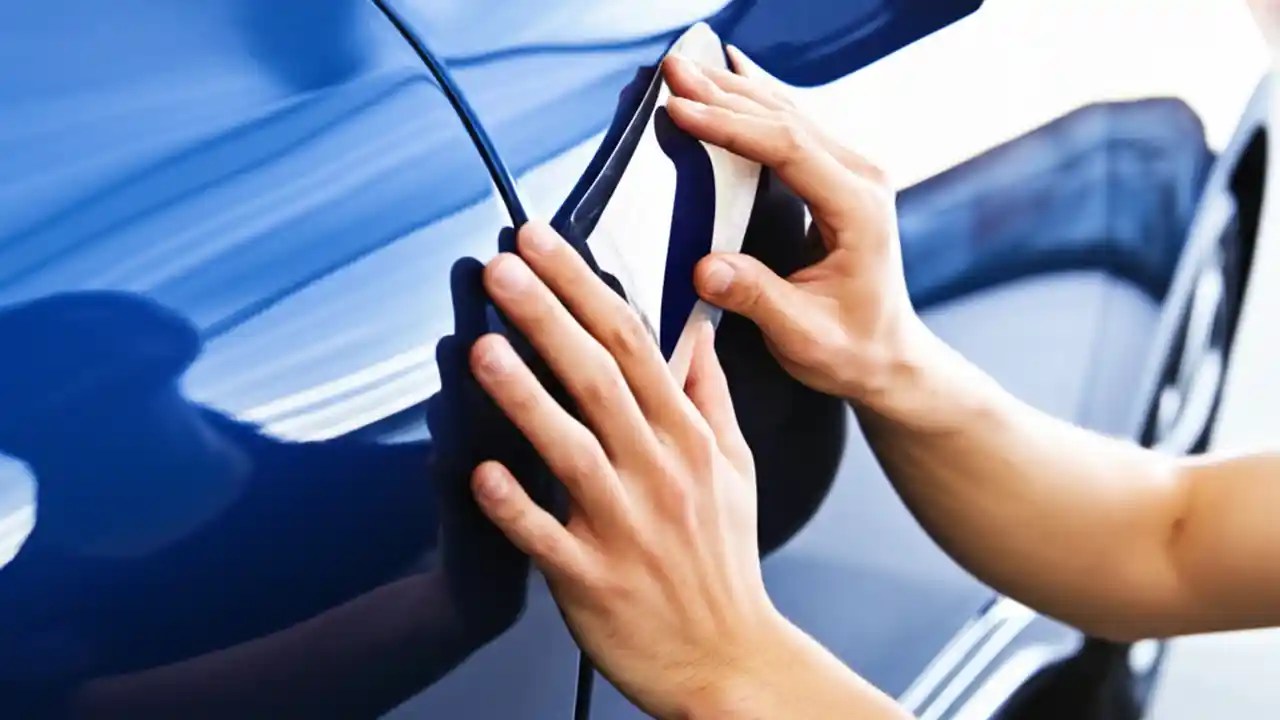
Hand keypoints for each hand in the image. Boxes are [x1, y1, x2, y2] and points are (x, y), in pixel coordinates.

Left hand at [467, 222, 789, 717]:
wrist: (730, 660)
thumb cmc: (722, 562)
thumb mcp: (735, 468)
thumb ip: (708, 395)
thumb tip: (692, 331)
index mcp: (687, 439)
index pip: (635, 344)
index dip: (585, 287)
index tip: (546, 245)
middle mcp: (658, 473)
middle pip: (599, 378)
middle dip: (548, 315)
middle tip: (504, 267)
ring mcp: (625, 527)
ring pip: (571, 447)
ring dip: (524, 396)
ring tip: (482, 347)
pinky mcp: (593, 579)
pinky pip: (547, 537)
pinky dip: (516, 504)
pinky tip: (480, 471)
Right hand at [663, 48, 931, 415]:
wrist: (886, 355)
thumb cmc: (850, 349)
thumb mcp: (802, 335)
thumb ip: (756, 298)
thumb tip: (705, 268)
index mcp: (858, 208)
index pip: (787, 148)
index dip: (731, 126)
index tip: (682, 111)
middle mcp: (861, 178)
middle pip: (785, 117)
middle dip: (723, 92)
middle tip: (671, 71)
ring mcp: (852, 172)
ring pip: (787, 113)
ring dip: (733, 89)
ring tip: (685, 68)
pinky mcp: (836, 176)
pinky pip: (791, 125)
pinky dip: (753, 101)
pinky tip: (731, 75)